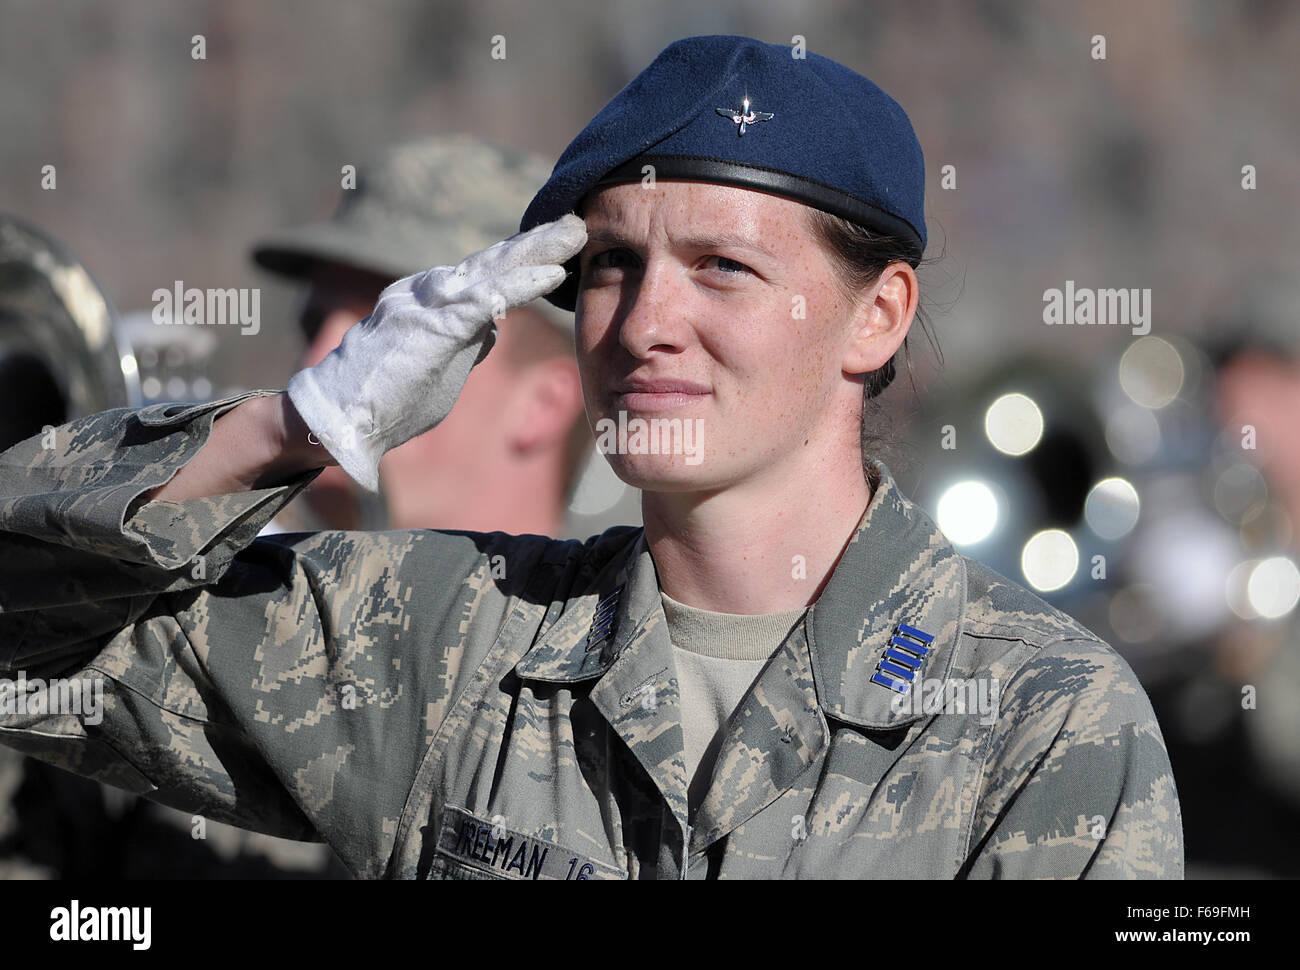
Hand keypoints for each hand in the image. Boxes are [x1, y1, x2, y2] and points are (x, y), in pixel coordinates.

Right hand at [285, 214, 585, 491]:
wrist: (342, 417)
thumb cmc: (388, 399)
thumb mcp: (439, 366)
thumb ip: (465, 341)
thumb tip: (493, 327)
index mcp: (429, 301)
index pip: (484, 274)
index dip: (522, 258)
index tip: (558, 243)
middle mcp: (426, 291)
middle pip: (491, 261)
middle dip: (535, 242)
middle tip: (575, 223)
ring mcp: (426, 303)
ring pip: (490, 270)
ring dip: (534, 252)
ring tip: (572, 234)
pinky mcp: (430, 325)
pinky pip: (483, 300)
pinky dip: (519, 286)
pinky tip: (549, 275)